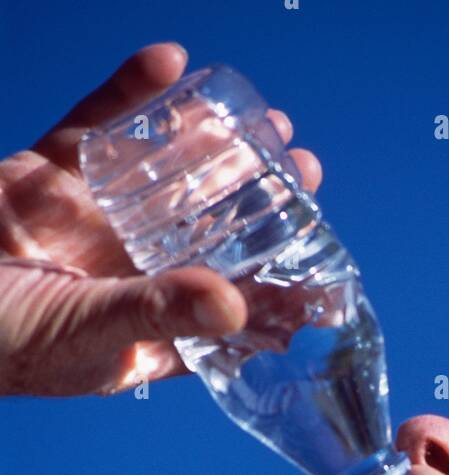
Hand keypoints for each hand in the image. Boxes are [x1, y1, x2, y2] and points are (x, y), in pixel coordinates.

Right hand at [0, 42, 322, 396]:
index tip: (323, 268)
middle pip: (207, 233)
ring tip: (264, 126)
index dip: (274, 291)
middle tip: (303, 171)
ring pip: (163, 176)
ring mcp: (90, 221)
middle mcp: (127, 272)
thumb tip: (236, 305)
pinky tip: (169, 62)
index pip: (227, 310)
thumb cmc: (6, 345)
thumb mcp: (91, 335)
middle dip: (255, 204)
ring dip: (211, 146)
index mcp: (148, 326)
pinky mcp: (47, 175)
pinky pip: (95, 126)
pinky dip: (128, 91)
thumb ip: (160, 315)